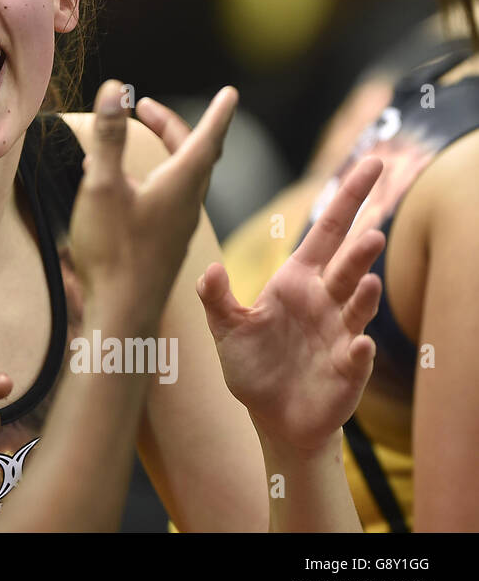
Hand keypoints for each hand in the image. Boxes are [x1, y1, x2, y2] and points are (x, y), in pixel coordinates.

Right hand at [69, 81, 237, 330]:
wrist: (123, 313)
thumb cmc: (114, 250)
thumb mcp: (103, 187)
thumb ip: (108, 138)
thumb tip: (115, 88)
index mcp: (180, 183)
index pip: (207, 136)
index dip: (218, 112)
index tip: (231, 92)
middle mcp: (187, 202)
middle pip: (194, 154)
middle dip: (173, 126)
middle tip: (144, 107)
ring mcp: (178, 226)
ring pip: (185, 177)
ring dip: (169, 151)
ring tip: (139, 141)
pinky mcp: (166, 244)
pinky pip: (172, 198)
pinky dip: (159, 177)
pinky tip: (129, 187)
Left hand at [195, 157, 384, 450]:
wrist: (273, 417)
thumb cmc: (252, 367)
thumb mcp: (226, 330)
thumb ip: (216, 299)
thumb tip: (208, 268)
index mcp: (296, 281)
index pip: (327, 231)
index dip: (348, 197)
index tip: (370, 164)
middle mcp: (325, 300)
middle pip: (347, 264)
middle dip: (361, 248)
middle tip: (371, 233)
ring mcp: (341, 332)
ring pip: (358, 304)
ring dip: (366, 292)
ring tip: (370, 279)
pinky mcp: (348, 367)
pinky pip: (357, 354)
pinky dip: (359, 349)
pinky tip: (358, 344)